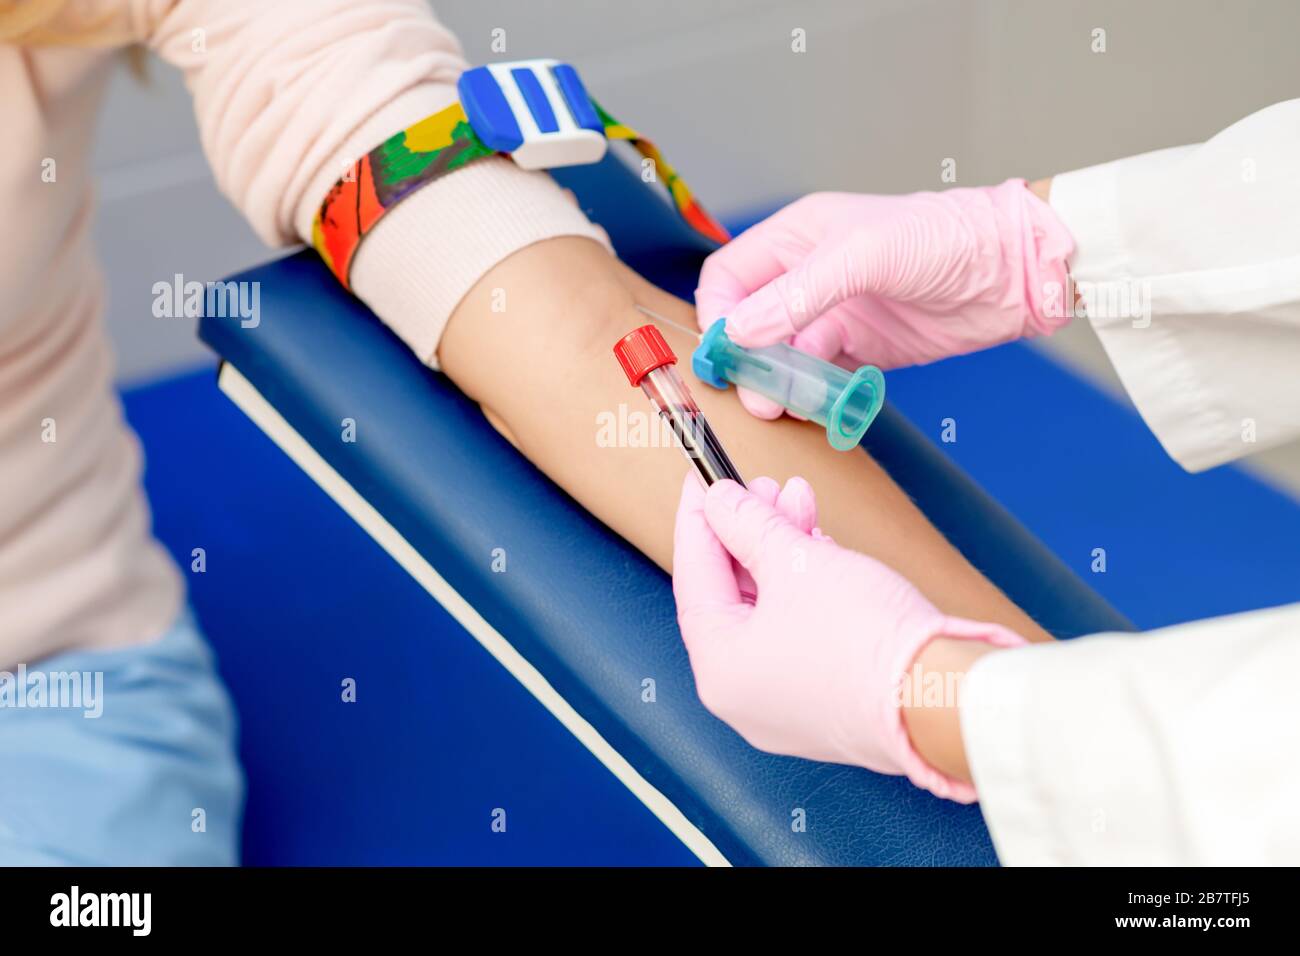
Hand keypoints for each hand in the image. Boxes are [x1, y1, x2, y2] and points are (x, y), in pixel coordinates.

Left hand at [672, 475, 1027, 800]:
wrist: (943, 698)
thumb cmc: (864, 639)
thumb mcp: (797, 562)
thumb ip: (750, 526)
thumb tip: (720, 503)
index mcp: (719, 670)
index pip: (694, 580)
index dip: (699, 521)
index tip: (702, 479)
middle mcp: (745, 696)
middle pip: (734, 594)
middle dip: (751, 531)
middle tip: (764, 486)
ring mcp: (788, 703)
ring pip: (771, 610)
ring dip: (784, 550)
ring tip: (800, 500)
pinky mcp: (829, 699)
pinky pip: (802, 632)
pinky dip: (808, 587)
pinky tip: (822, 545)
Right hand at [694, 179, 1073, 418]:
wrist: (1011, 272)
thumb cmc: (943, 239)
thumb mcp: (863, 255)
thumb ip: (797, 294)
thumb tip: (738, 332)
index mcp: (797, 237)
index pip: (729, 277)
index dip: (717, 314)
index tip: (723, 352)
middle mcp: (808, 276)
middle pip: (748, 322)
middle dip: (743, 358)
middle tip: (752, 391)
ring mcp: (834, 314)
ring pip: (781, 355)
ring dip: (776, 381)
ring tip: (781, 404)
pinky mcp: (861, 349)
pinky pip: (819, 377)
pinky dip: (811, 393)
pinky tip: (818, 402)